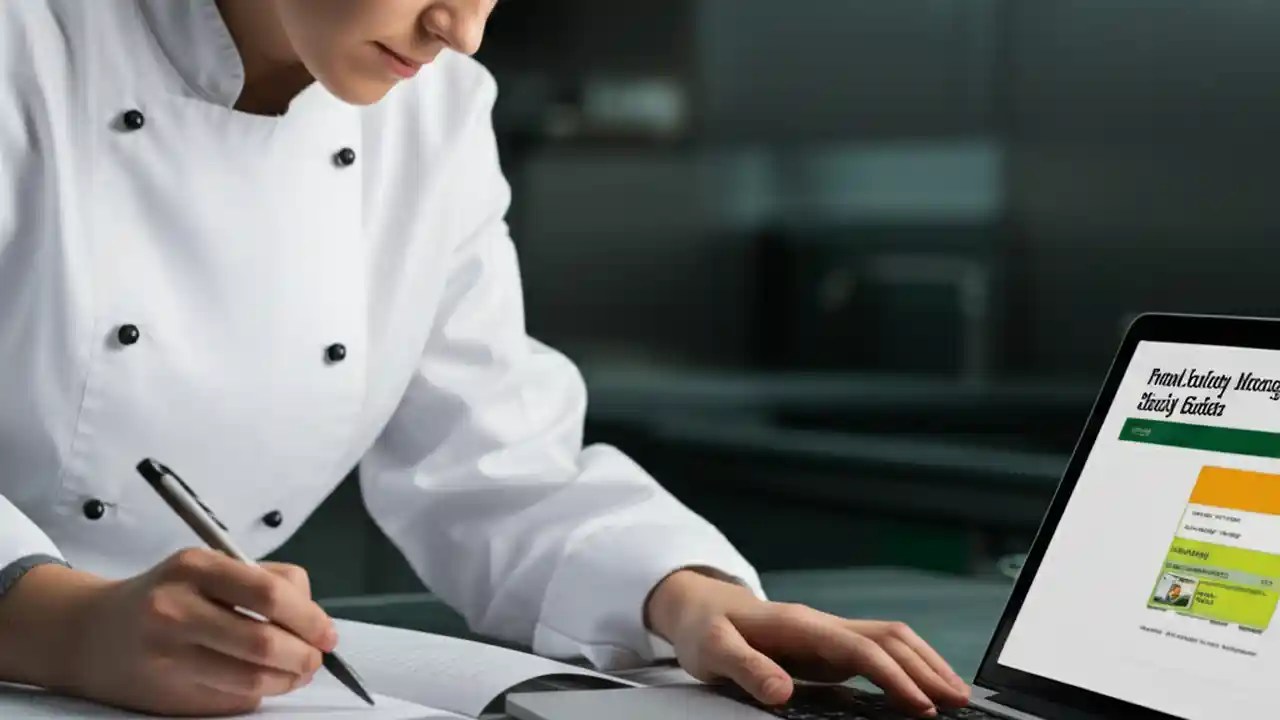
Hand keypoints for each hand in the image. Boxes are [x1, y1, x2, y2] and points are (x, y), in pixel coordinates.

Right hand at [0, 549, 334, 715]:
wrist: (90, 632)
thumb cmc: (167, 594)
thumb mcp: (209, 567)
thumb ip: (264, 582)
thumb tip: (314, 617)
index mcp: (195, 567)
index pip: (271, 594)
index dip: (310, 618)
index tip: (328, 632)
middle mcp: (176, 608)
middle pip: (264, 642)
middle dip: (304, 655)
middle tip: (316, 658)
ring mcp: (168, 654)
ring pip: (250, 679)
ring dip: (286, 680)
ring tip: (296, 672)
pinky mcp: (165, 693)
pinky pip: (230, 700)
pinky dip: (258, 694)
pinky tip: (260, 682)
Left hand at [645, 570, 969, 718]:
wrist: (698, 605)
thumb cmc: (705, 628)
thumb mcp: (713, 651)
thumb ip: (746, 669)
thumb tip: (781, 693)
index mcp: (800, 624)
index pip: (861, 649)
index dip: (894, 677)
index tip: (920, 706)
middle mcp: (822, 624)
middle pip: (889, 638)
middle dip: (927, 667)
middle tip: (960, 701)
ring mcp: (828, 633)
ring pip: (890, 640)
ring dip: (925, 663)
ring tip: (955, 695)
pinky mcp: (828, 646)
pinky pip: (877, 652)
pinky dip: (907, 667)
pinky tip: (920, 689)